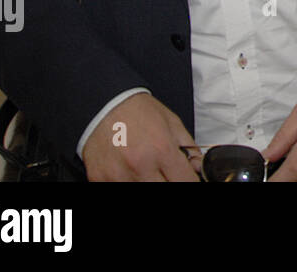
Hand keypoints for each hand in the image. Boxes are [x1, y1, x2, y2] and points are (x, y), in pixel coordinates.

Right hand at [81, 93, 198, 181]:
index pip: (185, 181)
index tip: (186, 177)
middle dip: (168, 182)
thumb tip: (197, 168)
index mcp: (162, 149)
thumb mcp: (172, 124)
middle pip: (164, 189)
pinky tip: (127, 171)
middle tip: (165, 172)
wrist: (104, 104)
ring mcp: (118, 175)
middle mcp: (140, 165)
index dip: (189, 180)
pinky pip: (117, 189)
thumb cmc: (138, 112)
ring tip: (145, 169)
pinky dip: (126, 182)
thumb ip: (189, 149)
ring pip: (141, 192)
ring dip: (146, 182)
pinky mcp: (99, 179)